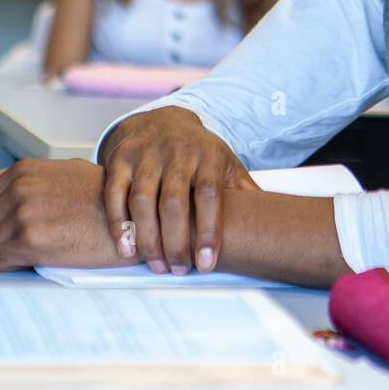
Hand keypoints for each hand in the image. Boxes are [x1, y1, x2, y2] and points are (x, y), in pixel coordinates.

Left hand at [0, 159, 128, 271]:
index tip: (10, 230)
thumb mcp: (66, 172)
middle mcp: (20, 189)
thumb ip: (27, 177)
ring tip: (30, 254)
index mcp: (25, 172)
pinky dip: (9, 266)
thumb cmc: (105, 201)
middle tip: (20, 246)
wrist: (133, 222)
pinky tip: (31, 262)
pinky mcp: (29, 241)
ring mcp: (22, 215)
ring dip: (4, 254)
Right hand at [99, 107, 253, 274]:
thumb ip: (244, 192)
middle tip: (179, 269)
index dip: (208, 231)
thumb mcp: (226, 163)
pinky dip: (118, 222)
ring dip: (147, 237)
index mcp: (208, 156)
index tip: (206, 263)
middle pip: (174, 202)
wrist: (162, 119)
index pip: (209, 195)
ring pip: (143, 200)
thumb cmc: (198, 151)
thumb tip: (273, 221)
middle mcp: (177, 153)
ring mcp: (146, 155)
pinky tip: (126, 247)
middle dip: (176, 242)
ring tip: (155, 264)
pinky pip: (115, 193)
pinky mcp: (121, 158)